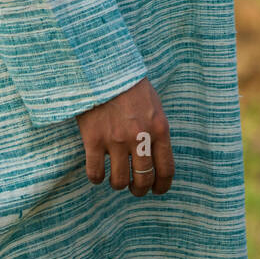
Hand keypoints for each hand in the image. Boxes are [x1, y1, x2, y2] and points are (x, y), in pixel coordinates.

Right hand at [76, 77, 173, 197]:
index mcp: (159, 129)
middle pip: (143, 179)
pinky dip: (96, 178)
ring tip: (116, 179)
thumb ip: (157, 130)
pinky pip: (95, 173)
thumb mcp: (154, 105)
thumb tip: (157, 158)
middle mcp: (140, 138)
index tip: (157, 190)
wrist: (102, 68)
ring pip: (119, 181)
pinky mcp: (93, 139)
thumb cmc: (129, 85)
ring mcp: (115, 140)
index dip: (162, 186)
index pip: (166, 169)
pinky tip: (97, 173)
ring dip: (118, 184)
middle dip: (140, 189)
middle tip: (135, 188)